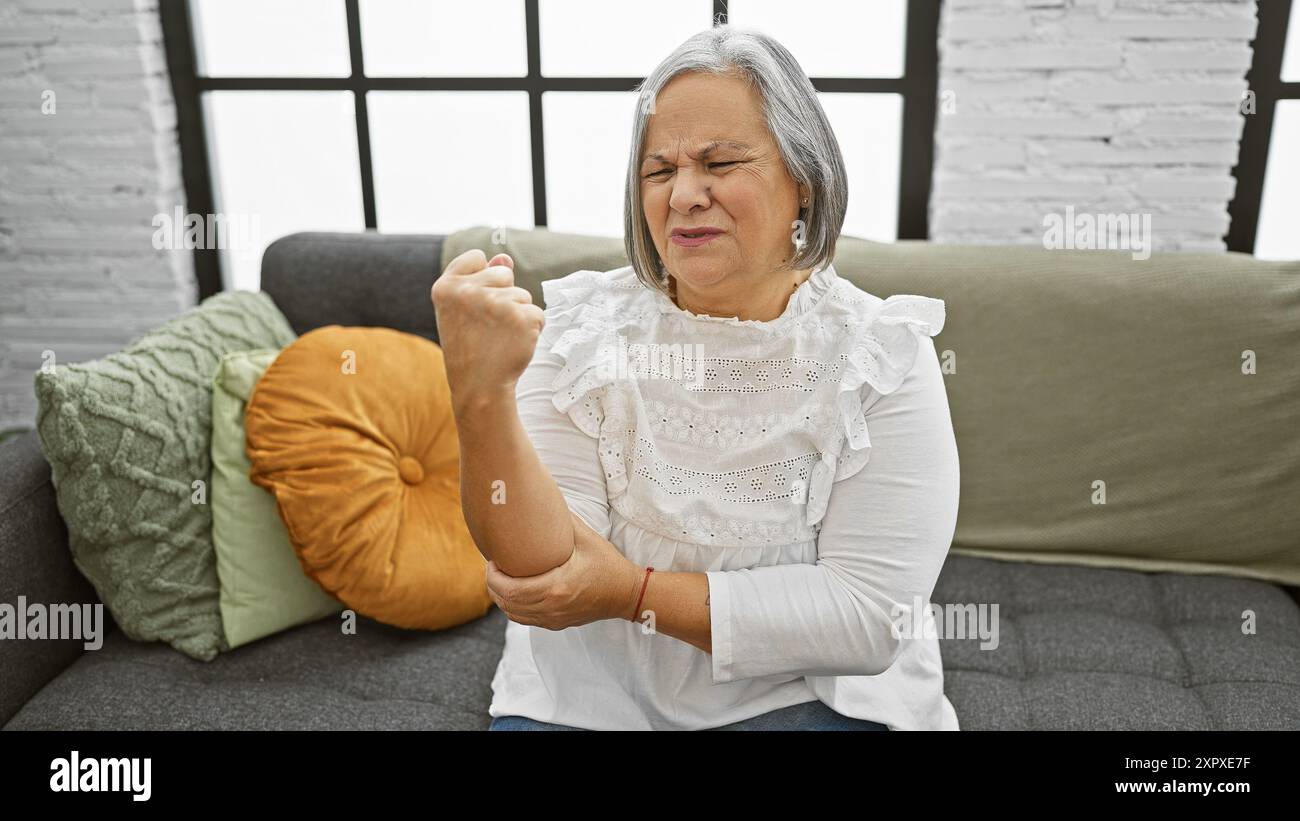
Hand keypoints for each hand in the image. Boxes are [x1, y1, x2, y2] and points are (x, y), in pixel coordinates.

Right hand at [431, 249, 542, 408]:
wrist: (480, 386)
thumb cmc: (470, 347)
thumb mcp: (464, 311)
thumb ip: (481, 279)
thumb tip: (505, 257)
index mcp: (446, 287)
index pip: (475, 257)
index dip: (481, 278)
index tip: (474, 306)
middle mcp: (468, 292)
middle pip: (503, 273)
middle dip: (503, 295)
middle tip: (488, 326)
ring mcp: (496, 304)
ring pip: (523, 294)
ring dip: (518, 314)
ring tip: (499, 337)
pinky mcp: (521, 318)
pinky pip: (537, 313)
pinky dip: (532, 329)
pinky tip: (514, 343)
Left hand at [484, 511, 640, 629]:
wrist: (626, 593)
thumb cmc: (607, 564)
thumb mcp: (587, 538)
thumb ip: (564, 519)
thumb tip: (542, 498)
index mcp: (556, 587)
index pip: (510, 590)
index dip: (493, 577)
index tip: (492, 561)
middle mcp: (552, 607)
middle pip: (506, 603)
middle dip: (492, 586)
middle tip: (492, 567)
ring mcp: (554, 619)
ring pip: (513, 615)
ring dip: (501, 598)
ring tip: (500, 579)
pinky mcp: (556, 624)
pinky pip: (525, 619)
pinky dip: (514, 607)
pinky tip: (515, 592)